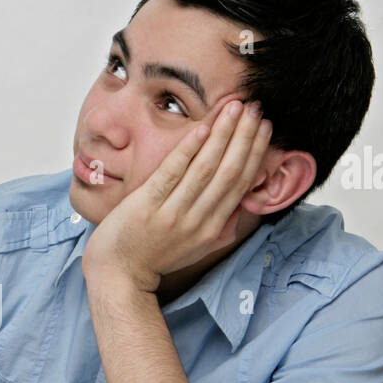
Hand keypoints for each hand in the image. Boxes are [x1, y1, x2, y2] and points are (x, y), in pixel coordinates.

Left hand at [82, 98, 272, 293]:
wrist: (119, 275)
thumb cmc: (154, 258)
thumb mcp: (194, 248)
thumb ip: (218, 229)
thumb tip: (239, 209)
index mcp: (212, 228)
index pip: (240, 183)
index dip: (254, 153)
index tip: (263, 126)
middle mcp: (196, 221)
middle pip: (229, 171)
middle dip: (244, 136)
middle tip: (255, 106)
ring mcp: (171, 214)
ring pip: (205, 168)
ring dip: (223, 134)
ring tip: (234, 106)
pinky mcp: (146, 206)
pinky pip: (172, 173)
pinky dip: (188, 150)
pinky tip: (202, 128)